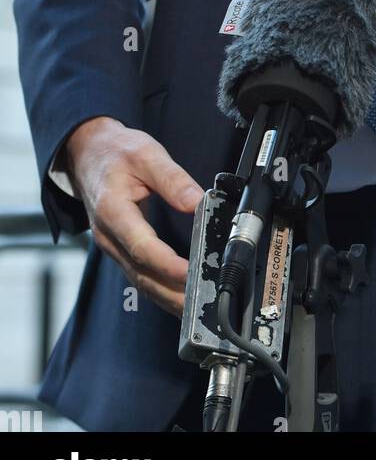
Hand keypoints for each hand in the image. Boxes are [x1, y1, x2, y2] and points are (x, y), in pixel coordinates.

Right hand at [63, 116, 204, 318]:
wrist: (89, 154)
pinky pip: (139, 275)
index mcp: (112, 210)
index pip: (142, 247)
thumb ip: (173, 179)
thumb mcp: (147, 154)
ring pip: (140, 280)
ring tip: (197, 306)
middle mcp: (109, 235)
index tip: (192, 272)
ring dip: (168, 297)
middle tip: (202, 301)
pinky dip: (160, 288)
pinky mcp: (119, 249)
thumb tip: (198, 201)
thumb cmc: (117, 152)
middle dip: (172, 291)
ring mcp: (112, 246)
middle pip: (141, 273)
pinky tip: (179, 296)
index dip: (167, 264)